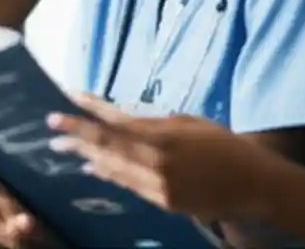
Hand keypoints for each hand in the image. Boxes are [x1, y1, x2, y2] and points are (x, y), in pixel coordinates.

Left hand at [47, 94, 279, 222]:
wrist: (252, 182)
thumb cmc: (222, 144)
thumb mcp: (187, 122)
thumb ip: (152, 122)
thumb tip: (120, 120)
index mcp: (163, 135)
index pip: (115, 122)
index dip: (87, 113)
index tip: (65, 103)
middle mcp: (156, 160)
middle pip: (106, 147)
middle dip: (76, 137)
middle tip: (52, 129)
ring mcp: (158, 185)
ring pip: (113, 169)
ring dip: (88, 157)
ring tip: (65, 148)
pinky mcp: (163, 202)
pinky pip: (128, 186)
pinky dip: (109, 175)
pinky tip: (94, 168)